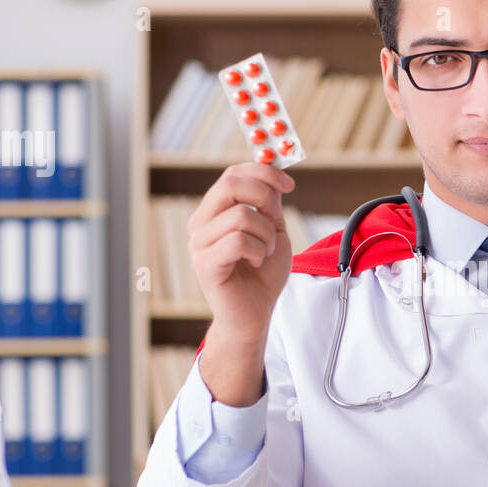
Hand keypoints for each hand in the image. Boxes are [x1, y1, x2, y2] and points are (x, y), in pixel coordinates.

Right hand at [187, 161, 295, 349]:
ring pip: (240, 215)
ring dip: (266, 234)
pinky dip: (258, 251)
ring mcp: (198, 244)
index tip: (289, 185)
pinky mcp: (205, 264)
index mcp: (213, 212)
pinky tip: (255, 264)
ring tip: (265, 252)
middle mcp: (200, 224)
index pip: (232, 174)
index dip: (263, 172)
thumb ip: (270, 204)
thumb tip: (274, 175)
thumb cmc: (261, 275)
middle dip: (265, 196)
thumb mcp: (272, 231)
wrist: (254, 314)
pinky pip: (238, 241)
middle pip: (231, 184)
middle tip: (277, 219)